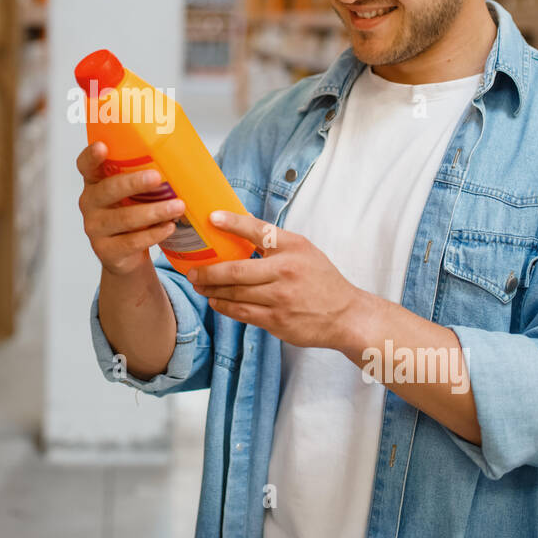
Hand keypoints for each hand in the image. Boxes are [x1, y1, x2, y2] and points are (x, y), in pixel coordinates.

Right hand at [76, 141, 186, 275]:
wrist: (127, 257)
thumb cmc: (132, 215)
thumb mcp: (133, 194)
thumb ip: (143, 177)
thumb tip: (179, 160)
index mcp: (95, 183)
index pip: (86, 165)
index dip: (91, 156)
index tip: (102, 147)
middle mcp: (90, 203)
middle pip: (107, 190)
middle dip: (133, 183)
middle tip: (157, 178)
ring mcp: (95, 228)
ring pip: (123, 218)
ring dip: (154, 211)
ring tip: (177, 206)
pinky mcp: (106, 251)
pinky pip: (131, 242)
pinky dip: (153, 234)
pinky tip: (169, 227)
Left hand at [185, 210, 365, 349]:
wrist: (345, 315)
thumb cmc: (320, 279)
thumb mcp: (303, 250)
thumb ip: (274, 241)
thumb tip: (237, 226)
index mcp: (294, 247)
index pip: (259, 230)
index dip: (232, 222)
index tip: (211, 217)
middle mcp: (286, 270)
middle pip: (236, 270)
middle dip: (208, 271)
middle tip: (191, 270)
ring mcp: (280, 297)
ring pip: (234, 294)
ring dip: (211, 290)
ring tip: (198, 285)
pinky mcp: (277, 320)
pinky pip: (241, 313)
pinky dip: (224, 307)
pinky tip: (215, 301)